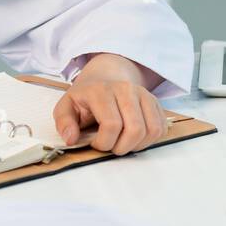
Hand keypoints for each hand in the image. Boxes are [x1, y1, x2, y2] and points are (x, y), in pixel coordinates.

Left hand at [52, 53, 168, 155]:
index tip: (96, 143)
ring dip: (137, 145)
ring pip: (151, 130)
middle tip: (111, 146)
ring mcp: (143, 94)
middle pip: (135, 129)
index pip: (111, 125)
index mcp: (101, 91)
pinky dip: (149, 140)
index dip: (104, 143)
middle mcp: (126, 89)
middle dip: (122, 147)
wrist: (105, 77)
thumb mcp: (66, 106)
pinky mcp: (155, 102)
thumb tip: (71, 139)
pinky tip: (135, 137)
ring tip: (123, 143)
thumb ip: (64, 123)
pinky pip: (161, 128)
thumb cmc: (86, 98)